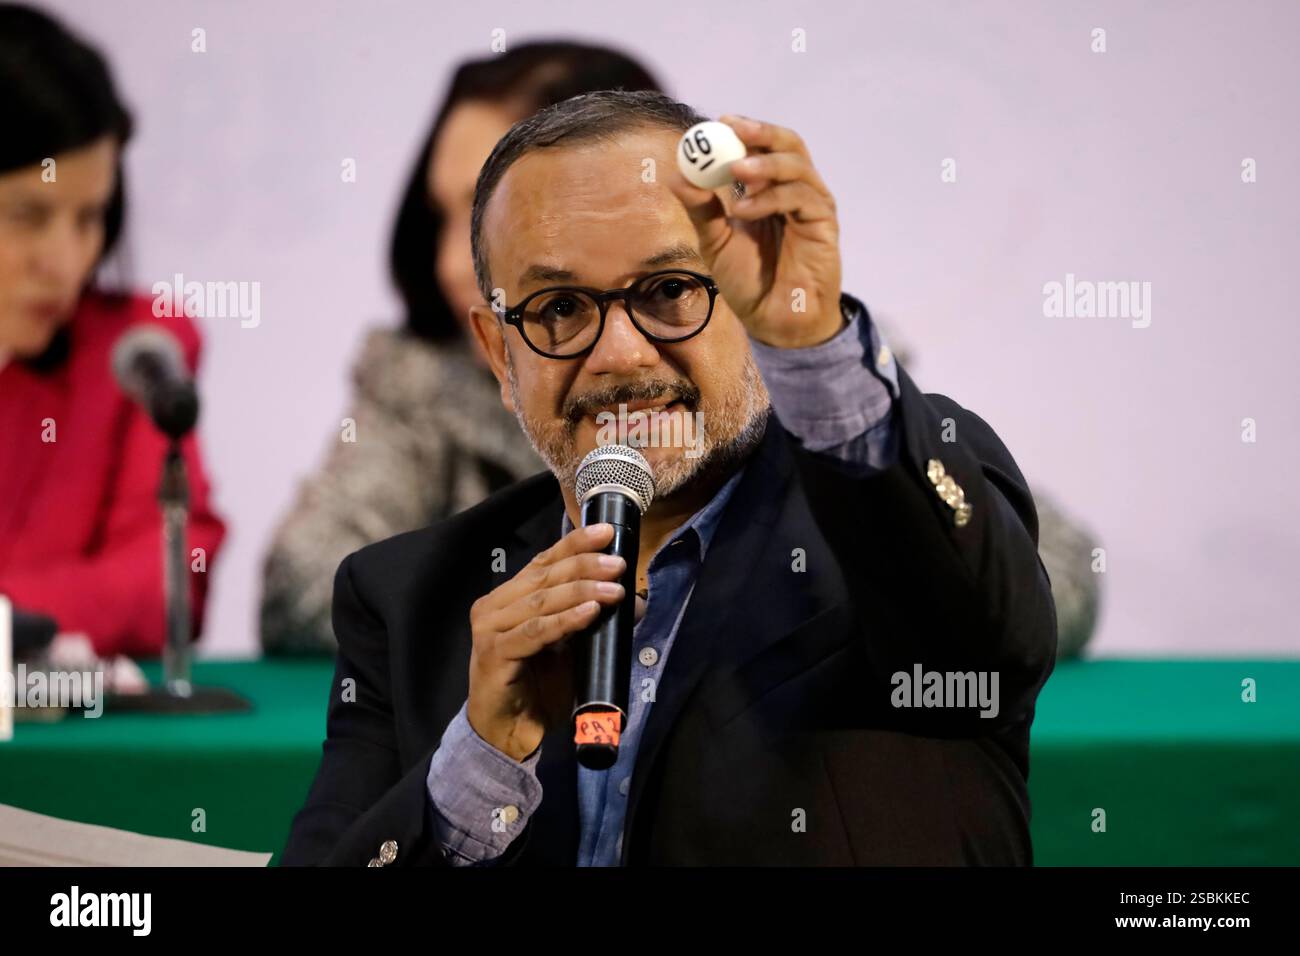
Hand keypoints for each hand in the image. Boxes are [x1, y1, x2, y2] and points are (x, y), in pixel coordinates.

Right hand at [466, 523, 626, 761]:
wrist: (507, 735)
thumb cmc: (536, 688)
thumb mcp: (568, 647)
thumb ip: (587, 619)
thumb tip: (633, 598)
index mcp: (508, 598)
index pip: (544, 562)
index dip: (575, 544)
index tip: (607, 530)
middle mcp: (494, 607)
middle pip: (544, 576)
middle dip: (585, 564)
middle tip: (618, 562)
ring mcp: (490, 630)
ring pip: (541, 600)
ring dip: (581, 590)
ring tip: (614, 587)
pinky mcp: (494, 654)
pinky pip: (536, 631)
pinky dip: (565, 620)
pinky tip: (590, 612)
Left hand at [667, 114, 843, 348]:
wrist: (774, 320)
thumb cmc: (749, 282)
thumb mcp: (716, 242)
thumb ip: (701, 210)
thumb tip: (676, 176)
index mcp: (769, 189)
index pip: (762, 146)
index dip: (744, 131)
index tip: (717, 122)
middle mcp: (794, 190)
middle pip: (788, 144)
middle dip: (760, 133)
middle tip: (732, 127)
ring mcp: (812, 205)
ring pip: (796, 166)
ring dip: (764, 164)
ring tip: (736, 171)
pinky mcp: (824, 224)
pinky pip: (801, 198)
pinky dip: (771, 198)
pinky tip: (744, 212)